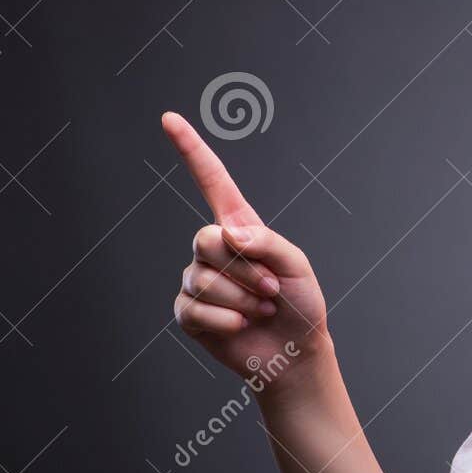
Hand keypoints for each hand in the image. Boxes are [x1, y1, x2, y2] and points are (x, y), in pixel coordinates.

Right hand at [161, 111, 330, 392]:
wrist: (294, 354)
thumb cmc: (301, 305)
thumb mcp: (297, 266)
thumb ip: (267, 242)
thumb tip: (227, 233)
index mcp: (240, 227)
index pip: (212, 182)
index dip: (191, 150)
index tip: (169, 118)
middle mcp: (213, 249)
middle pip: (205, 239)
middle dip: (246, 269)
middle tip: (272, 290)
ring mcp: (197, 280)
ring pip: (202, 278)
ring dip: (243, 299)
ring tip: (263, 310)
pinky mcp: (189, 313)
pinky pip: (195, 309)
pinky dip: (227, 320)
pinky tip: (241, 326)